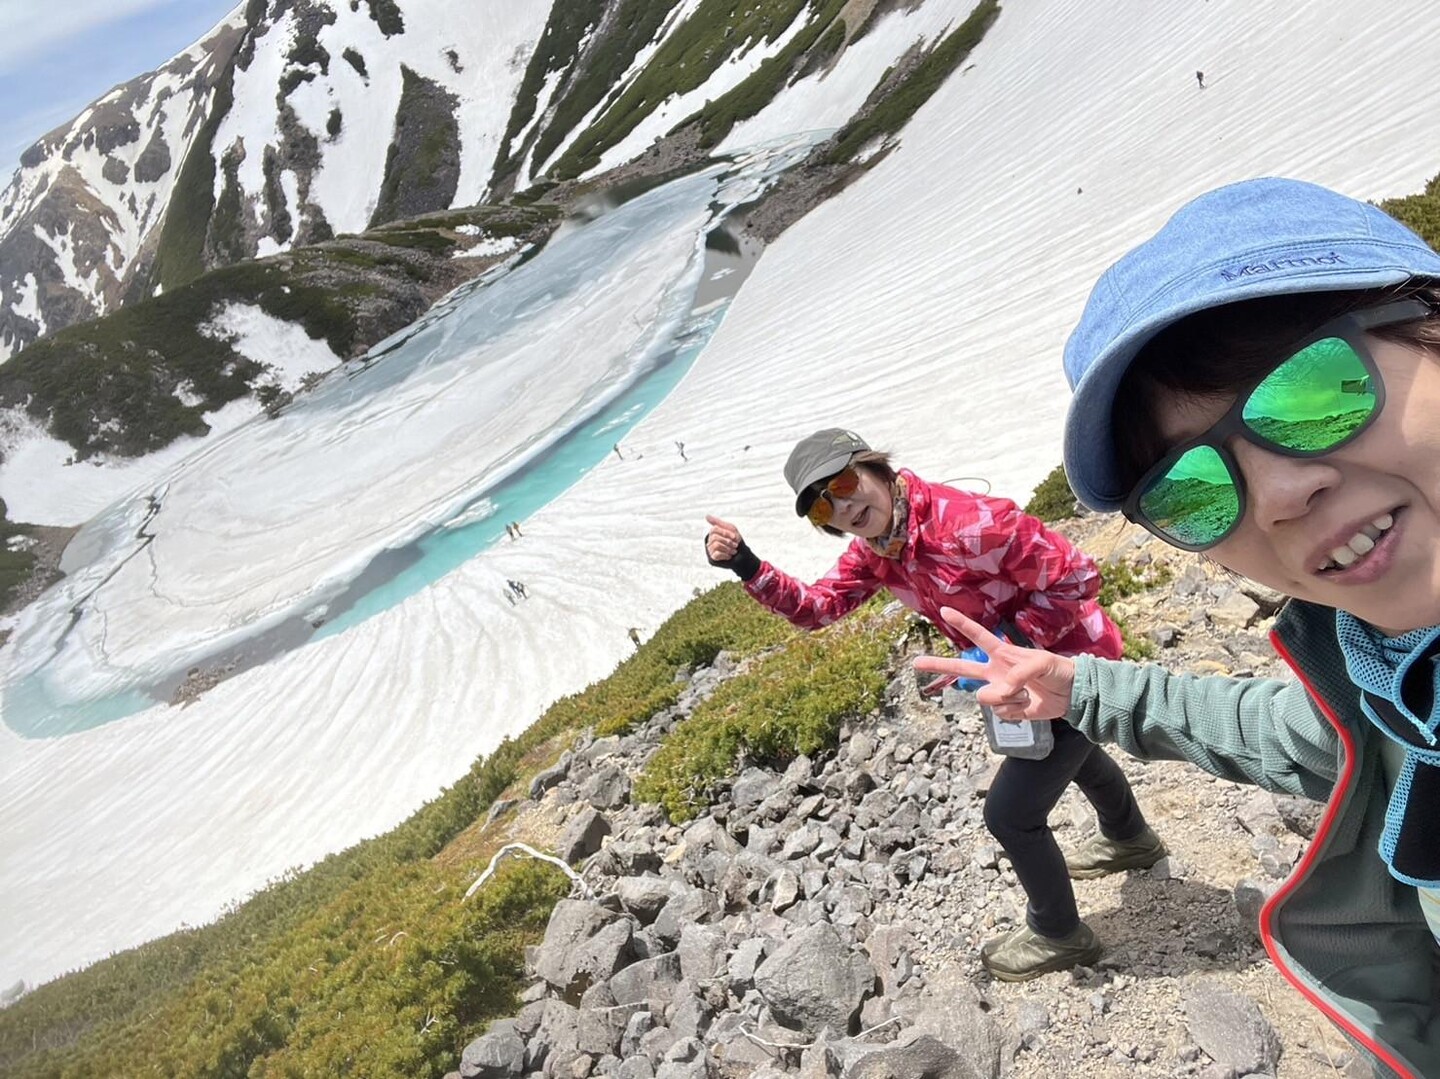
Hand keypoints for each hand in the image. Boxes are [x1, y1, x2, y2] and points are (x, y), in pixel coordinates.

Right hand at [705, 515, 743, 561]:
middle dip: (727, 541)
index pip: (714, 529)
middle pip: (714, 538)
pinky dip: (725, 555)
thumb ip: (718, 522)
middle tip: (735, 545)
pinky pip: (717, 554)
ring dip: (727, 548)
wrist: (742, 553)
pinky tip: (729, 556)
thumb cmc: (735, 540)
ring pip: (716, 545)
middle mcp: (710, 541)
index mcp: (714, 533)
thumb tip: (706, 516)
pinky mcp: (713, 557)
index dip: (725, 533)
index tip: (734, 537)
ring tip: (733, 551)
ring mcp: (711, 549)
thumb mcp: (730, 528)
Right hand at [913, 608, 1075, 720]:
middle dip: (937, 665)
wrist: (1071, 694)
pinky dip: (1017, 710)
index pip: (977, 636)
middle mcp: (995, 672)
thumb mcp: (1042, 661)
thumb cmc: (1058, 670)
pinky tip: (1028, 704)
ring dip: (1007, 698)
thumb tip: (1002, 689)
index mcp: (1002, 653)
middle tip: (915, 663)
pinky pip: (1001, 713)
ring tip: (1026, 694)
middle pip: (961, 669)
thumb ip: (1020, 672)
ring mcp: (999, 692)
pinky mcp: (1007, 710)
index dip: (961, 623)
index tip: (944, 610)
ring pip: (986, 697)